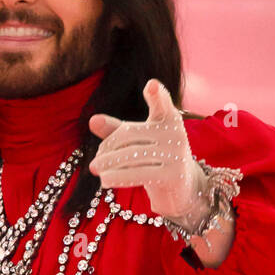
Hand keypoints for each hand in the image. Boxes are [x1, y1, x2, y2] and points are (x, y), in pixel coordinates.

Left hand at [88, 79, 206, 224]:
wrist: (182, 189)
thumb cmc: (155, 159)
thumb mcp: (137, 141)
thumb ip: (116, 129)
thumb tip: (93, 120)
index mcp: (169, 119)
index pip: (162, 104)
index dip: (157, 95)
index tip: (151, 84)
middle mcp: (176, 134)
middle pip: (130, 134)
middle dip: (108, 148)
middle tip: (95, 161)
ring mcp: (176, 154)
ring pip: (132, 155)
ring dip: (108, 163)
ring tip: (95, 169)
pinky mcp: (174, 175)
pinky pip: (138, 173)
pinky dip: (118, 176)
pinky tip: (105, 180)